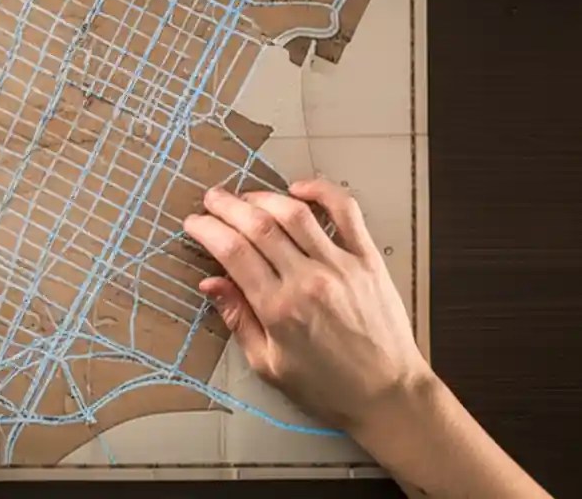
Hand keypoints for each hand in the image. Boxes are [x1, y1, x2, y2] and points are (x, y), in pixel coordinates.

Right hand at [183, 178, 430, 433]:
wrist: (387, 394)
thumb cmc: (325, 387)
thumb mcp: (268, 364)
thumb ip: (238, 319)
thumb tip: (210, 283)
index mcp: (278, 309)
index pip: (233, 252)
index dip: (208, 230)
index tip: (193, 223)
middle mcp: (307, 280)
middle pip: (258, 225)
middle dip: (226, 206)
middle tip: (210, 199)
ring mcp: (340, 266)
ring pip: (294, 213)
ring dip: (263, 197)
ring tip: (245, 197)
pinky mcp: (368, 259)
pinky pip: (346, 212)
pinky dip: (321, 191)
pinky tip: (298, 188)